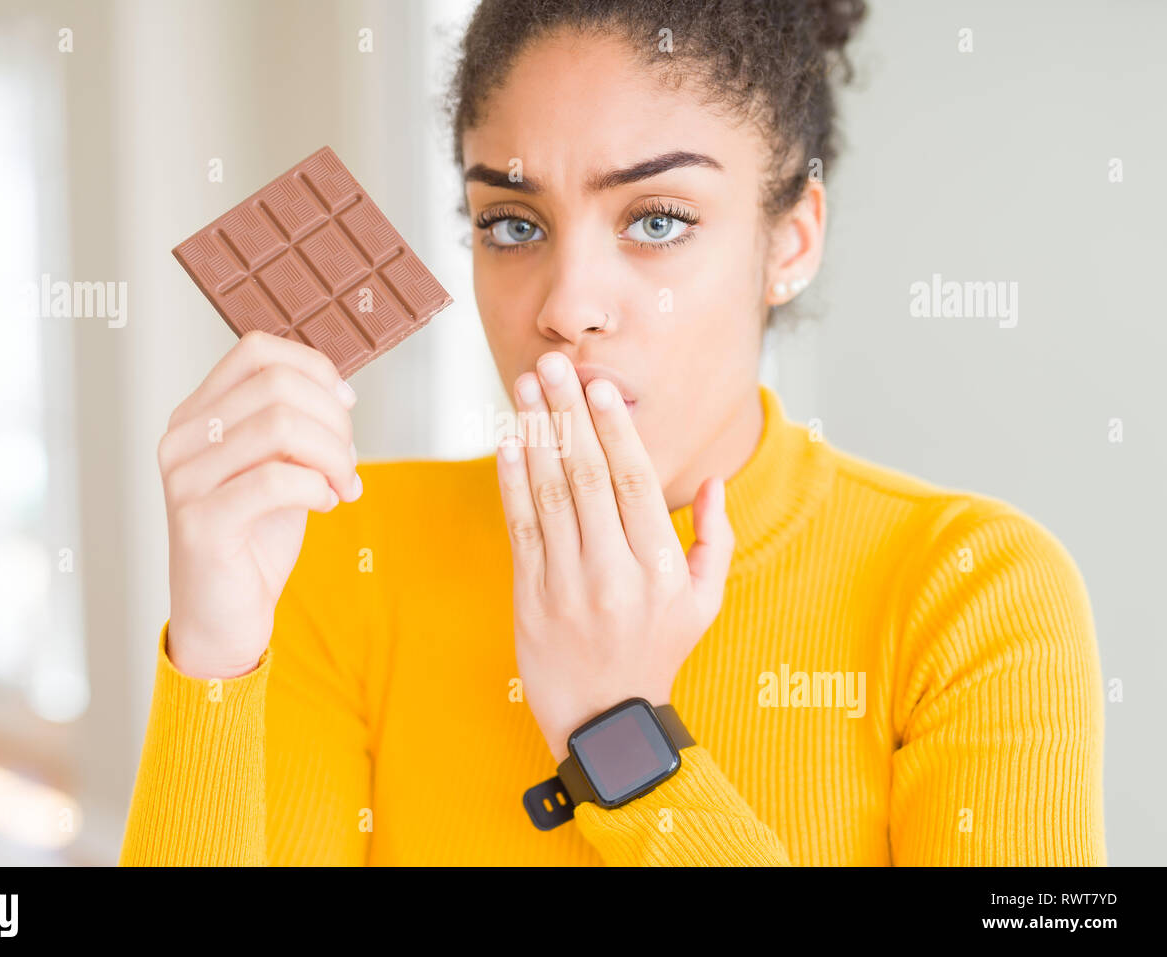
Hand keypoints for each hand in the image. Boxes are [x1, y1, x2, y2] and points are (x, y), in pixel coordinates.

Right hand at [159, 330, 360, 678]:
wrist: (222, 617)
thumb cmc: (252, 539)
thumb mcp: (277, 467)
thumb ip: (293, 425)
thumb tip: (339, 392)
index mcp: (196, 414)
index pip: (256, 350)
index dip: (315, 368)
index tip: (346, 405)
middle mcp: (181, 438)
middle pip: (278, 386)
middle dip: (334, 421)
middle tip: (348, 461)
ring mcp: (184, 479)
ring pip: (282, 427)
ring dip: (333, 455)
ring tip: (342, 484)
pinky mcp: (200, 522)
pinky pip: (277, 480)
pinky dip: (317, 488)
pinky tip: (325, 505)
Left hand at [496, 350, 734, 761]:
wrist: (604, 721)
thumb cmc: (658, 653)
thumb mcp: (704, 602)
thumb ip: (714, 539)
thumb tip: (712, 482)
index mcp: (660, 565)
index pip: (634, 479)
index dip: (613, 426)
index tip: (598, 384)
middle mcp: (613, 569)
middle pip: (587, 474)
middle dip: (567, 412)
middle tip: (554, 363)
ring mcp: (567, 582)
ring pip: (549, 493)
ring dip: (534, 434)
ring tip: (524, 388)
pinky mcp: (529, 596)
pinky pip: (520, 527)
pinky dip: (510, 481)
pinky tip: (506, 442)